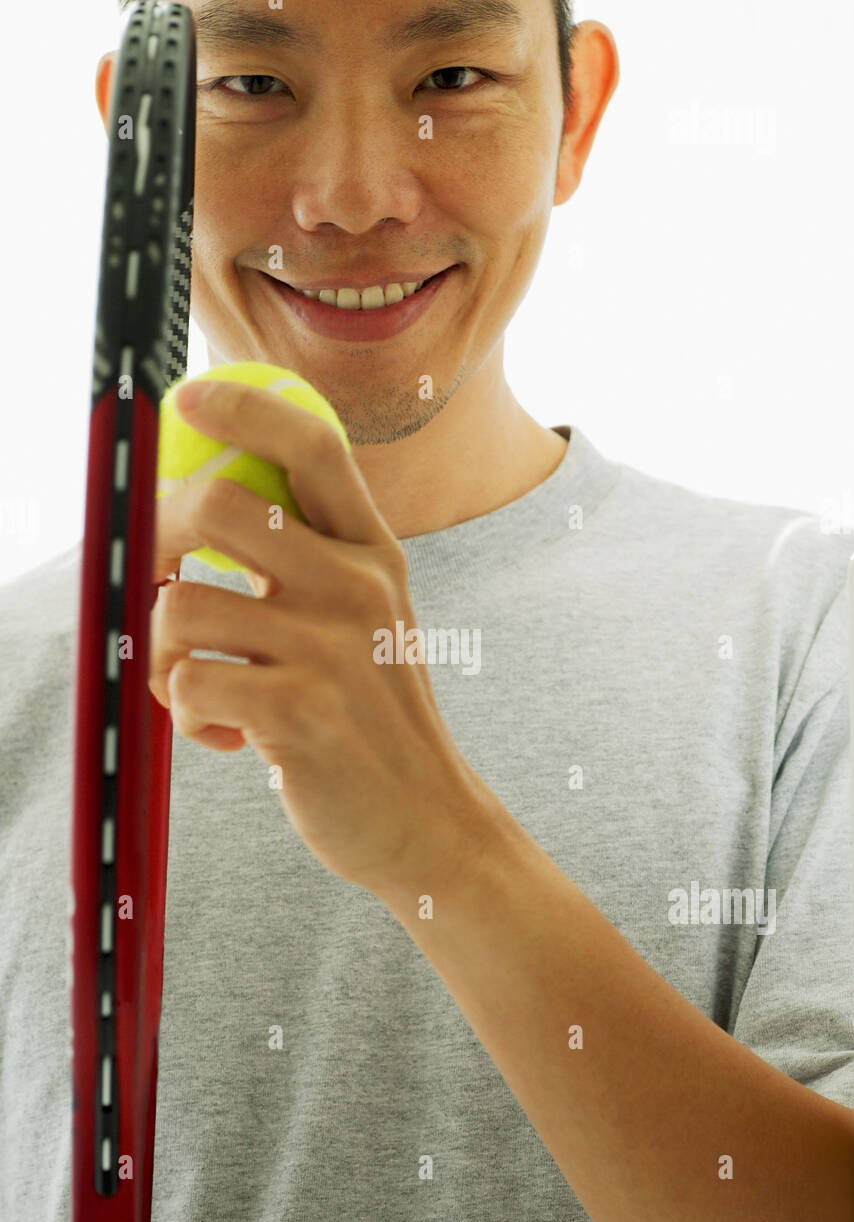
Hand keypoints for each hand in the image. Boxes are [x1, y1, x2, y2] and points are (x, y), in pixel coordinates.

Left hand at [149, 379, 479, 893]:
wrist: (425, 817)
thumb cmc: (376, 714)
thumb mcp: (369, 618)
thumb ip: (312, 558)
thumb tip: (212, 496)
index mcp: (374, 554)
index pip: (312, 445)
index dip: (242, 407)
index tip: (188, 400)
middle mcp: (357, 586)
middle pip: (221, 505)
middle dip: (161, 539)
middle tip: (161, 581)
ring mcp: (331, 648)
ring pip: (181, 606)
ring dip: (165, 657)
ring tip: (203, 691)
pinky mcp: (297, 712)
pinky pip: (187, 684)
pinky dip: (188, 717)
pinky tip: (232, 737)